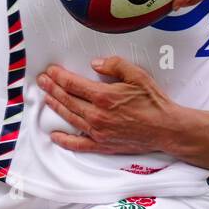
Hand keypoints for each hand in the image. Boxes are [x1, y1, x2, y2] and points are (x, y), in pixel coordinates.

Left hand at [38, 57, 178, 155]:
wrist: (166, 128)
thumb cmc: (154, 102)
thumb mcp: (138, 75)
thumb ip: (115, 65)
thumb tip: (95, 64)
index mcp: (104, 96)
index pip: (73, 84)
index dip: (59, 76)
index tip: (51, 71)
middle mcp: (97, 114)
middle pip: (67, 100)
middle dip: (52, 89)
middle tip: (42, 81)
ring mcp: (98, 131)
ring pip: (70, 117)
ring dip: (56, 106)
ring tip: (46, 98)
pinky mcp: (102, 144)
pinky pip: (78, 144)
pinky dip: (65, 140)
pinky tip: (55, 135)